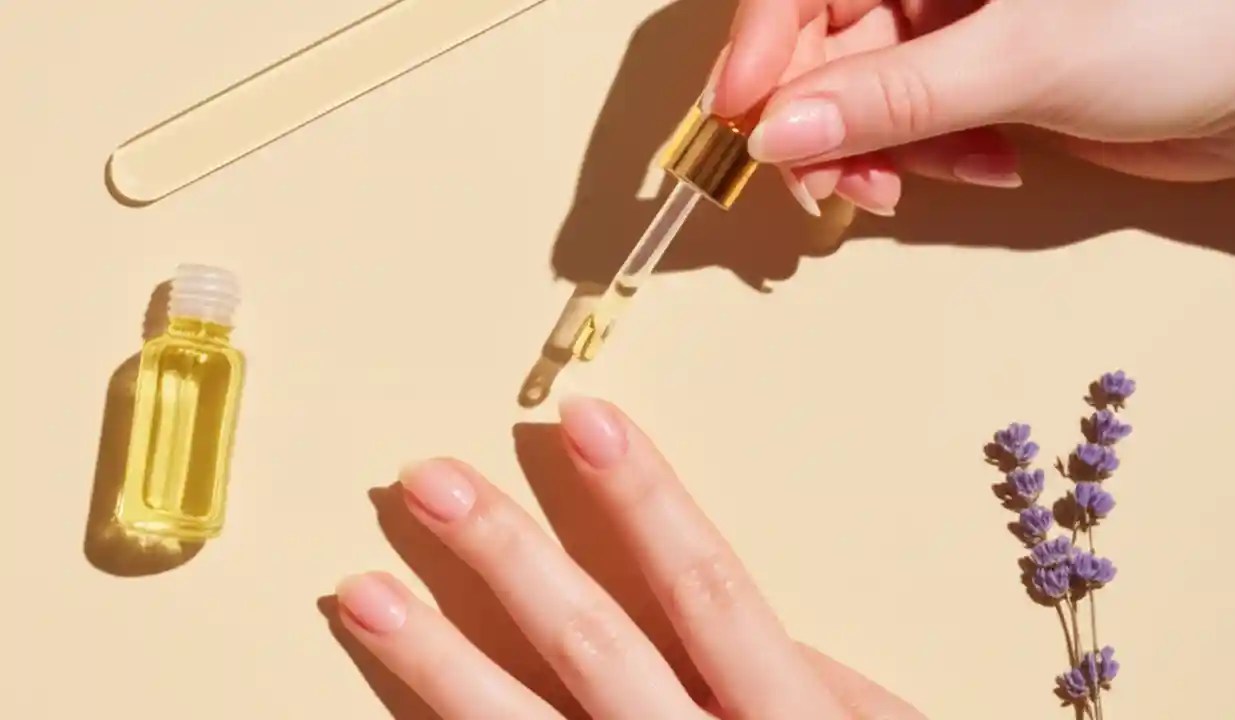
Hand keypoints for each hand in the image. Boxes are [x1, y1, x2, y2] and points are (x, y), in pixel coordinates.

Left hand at [334, 397, 924, 718]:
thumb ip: (813, 674)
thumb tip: (722, 597)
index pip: (704, 587)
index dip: (644, 500)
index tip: (584, 419)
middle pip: (593, 645)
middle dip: (507, 557)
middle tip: (428, 480)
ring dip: (435, 659)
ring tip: (362, 592)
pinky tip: (393, 703)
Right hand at [707, 0, 1234, 216]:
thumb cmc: (1183, 23)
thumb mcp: (1022, 57)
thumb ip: (891, 97)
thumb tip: (781, 130)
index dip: (763, 47)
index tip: (741, 119)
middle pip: (824, 48)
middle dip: (823, 125)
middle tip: (831, 186)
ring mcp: (955, 25)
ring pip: (863, 98)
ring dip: (879, 154)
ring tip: (915, 188)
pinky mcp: (978, 76)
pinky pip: (913, 123)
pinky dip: (931, 158)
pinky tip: (985, 167)